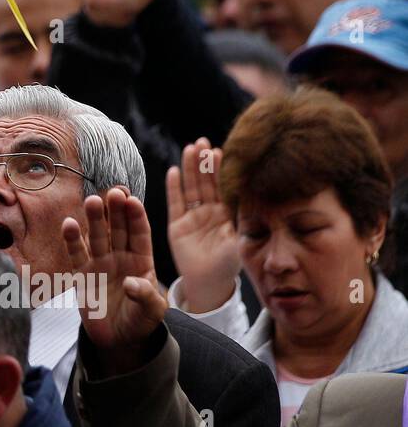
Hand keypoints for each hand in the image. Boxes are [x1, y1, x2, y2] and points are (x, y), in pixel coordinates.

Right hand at [63, 188, 165, 371]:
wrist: (118, 340)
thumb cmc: (140, 322)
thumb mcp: (153, 312)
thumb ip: (146, 296)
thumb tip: (131, 282)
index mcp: (142, 260)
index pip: (140, 234)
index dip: (136, 217)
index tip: (133, 201)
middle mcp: (120, 256)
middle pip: (117, 229)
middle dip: (115, 210)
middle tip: (113, 192)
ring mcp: (100, 263)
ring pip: (97, 236)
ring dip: (94, 219)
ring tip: (92, 202)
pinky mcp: (82, 274)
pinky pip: (77, 253)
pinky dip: (72, 239)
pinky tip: (69, 224)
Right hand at [166, 139, 238, 314]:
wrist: (210, 284)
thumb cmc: (229, 264)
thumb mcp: (242, 238)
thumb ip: (244, 217)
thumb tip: (253, 192)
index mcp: (228, 212)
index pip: (224, 185)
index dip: (221, 169)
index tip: (221, 151)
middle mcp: (210, 211)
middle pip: (206, 182)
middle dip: (204, 162)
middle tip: (203, 142)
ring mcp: (193, 216)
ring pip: (191, 188)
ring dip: (190, 168)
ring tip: (190, 149)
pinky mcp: (177, 224)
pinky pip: (175, 203)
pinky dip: (173, 188)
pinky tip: (174, 171)